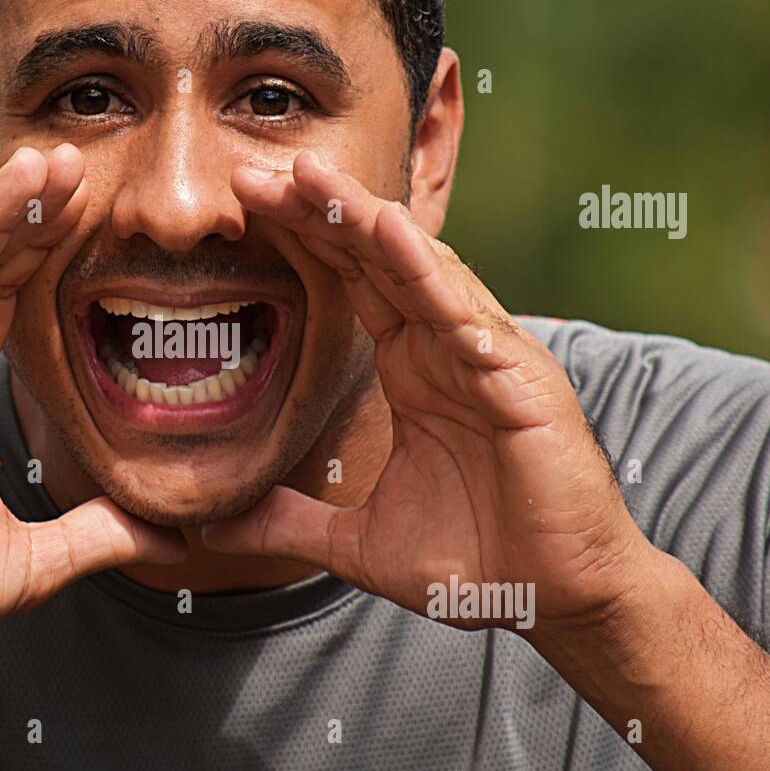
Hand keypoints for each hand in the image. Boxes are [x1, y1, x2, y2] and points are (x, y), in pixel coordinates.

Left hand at [203, 150, 652, 632]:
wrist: (557, 599)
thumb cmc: (477, 563)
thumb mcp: (358, 543)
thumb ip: (289, 524)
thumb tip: (212, 528)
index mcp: (413, 369)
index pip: (351, 283)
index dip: (304, 240)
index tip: (245, 206)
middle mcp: (447, 348)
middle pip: (375, 260)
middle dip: (318, 212)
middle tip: (256, 171)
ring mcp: (486, 356)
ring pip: (418, 269)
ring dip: (364, 220)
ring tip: (309, 177)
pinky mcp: (519, 380)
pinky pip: (465, 314)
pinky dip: (426, 270)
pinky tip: (387, 230)